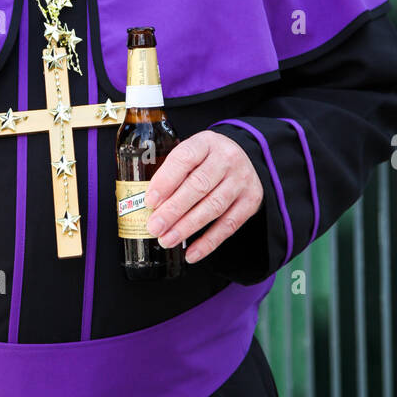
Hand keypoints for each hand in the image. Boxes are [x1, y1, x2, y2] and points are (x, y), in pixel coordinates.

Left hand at [144, 130, 263, 264]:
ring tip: (167, 240)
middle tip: (154, 227)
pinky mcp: (250, 201)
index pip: (184, 158)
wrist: (246, 158)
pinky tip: (191, 254)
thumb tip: (146, 203)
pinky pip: (229, 225)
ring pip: (213, 206)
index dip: (166, 181)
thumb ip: (172, 171)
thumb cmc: (207, 160)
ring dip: (187, 227)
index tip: (150, 201)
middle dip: (173, 210)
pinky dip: (208, 242)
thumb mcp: (192, 153)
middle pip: (199, 185)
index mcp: (206, 142)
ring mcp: (241, 180)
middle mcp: (226, 158)